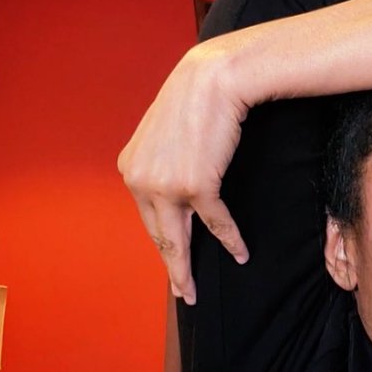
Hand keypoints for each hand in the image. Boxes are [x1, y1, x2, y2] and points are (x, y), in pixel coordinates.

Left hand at [118, 44, 250, 305]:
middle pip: (158, 234)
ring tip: (193, 290)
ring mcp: (167, 186)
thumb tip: (177, 188)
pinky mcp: (196, 187)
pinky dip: (229, 239)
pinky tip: (240, 252)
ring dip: (186, 269)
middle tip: (182, 291)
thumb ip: (164, 164)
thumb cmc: (196, 100)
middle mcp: (142, 180)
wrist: (213, 79)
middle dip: (170, 266)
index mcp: (130, 168)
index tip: (170, 261)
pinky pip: (215, 223)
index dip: (162, 240)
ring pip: (178, 239)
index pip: (146, 215)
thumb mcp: (166, 135)